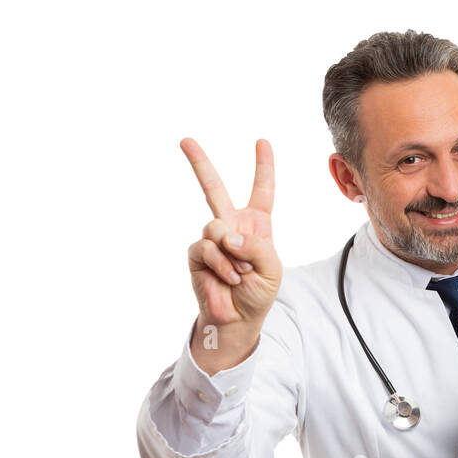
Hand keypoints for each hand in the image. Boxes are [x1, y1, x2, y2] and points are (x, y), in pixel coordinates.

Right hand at [182, 138, 283, 369]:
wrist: (238, 318)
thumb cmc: (258, 292)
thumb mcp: (272, 268)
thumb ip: (257, 247)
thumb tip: (228, 235)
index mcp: (256, 224)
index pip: (261, 190)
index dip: (263, 167)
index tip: (262, 142)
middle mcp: (231, 225)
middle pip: (213, 189)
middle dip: (199, 163)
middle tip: (185, 140)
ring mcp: (212, 239)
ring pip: (216, 228)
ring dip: (232, 254)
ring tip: (240, 274)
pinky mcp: (197, 254)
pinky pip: (207, 248)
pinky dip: (222, 265)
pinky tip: (229, 279)